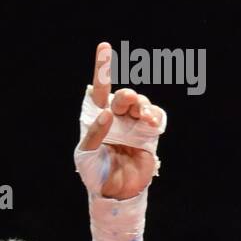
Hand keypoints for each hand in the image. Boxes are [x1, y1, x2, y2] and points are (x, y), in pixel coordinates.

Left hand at [79, 41, 165, 198]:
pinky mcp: (148, 134)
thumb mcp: (85, 155)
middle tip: (127, 102)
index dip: (102, 68)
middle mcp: (117, 118)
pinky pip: (155, 117)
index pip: (99, 89)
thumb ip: (93, 134)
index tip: (104, 46)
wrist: (115, 194)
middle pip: (124, 96)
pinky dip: (154, 116)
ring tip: (142, 117)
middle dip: (127, 96)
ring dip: (142, 106)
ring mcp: (134, 125)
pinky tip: (151, 123)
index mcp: (98, 118)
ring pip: (141, 103)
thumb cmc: (94, 174)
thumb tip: (107, 113)